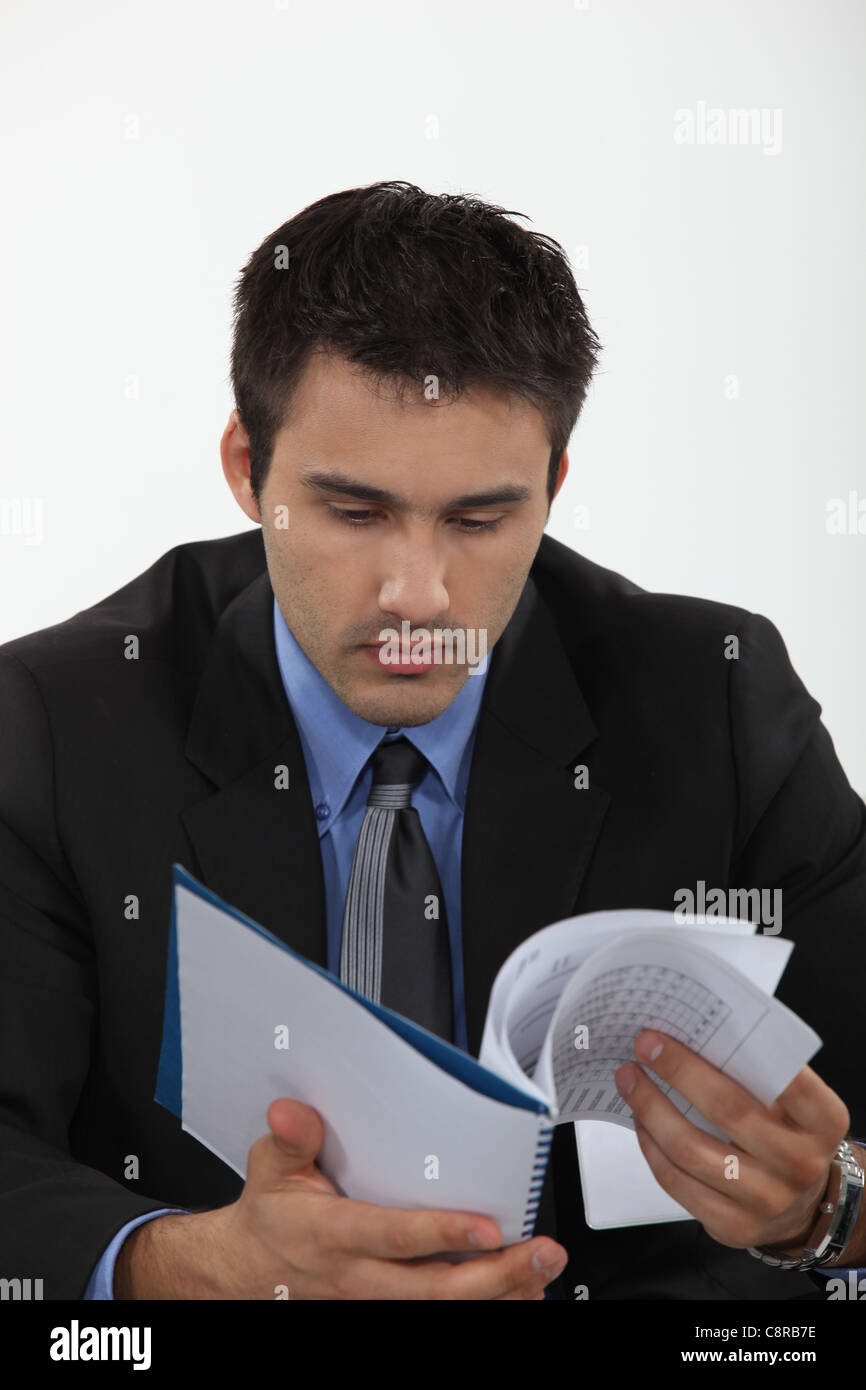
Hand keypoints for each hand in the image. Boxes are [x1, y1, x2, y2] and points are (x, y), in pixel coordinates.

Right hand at [201, 1097, 567, 1298]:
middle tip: (543, 1253)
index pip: (395, 1237)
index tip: (488, 1227)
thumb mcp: (269, 1168)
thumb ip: (291, 1139)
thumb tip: (291, 1109)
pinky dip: (484, 1307)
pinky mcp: (386, 1311)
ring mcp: (374, 1302)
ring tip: (542, 1272)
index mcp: (334, 1236)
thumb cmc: (272, 1215)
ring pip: (445, 1310)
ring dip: (500, 1294)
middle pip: (436, 1289)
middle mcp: (360, 1278)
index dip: (443, 1233)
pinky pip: (439, 1318)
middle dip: (497, 1275)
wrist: (248, 1270)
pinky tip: (520, 1293)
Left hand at [614, 1031, 850, 1252]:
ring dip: (650, 1109)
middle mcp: (801, 1164)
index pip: (788, 1080)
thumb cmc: (789, 1136)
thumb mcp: (794, 1105)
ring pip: (691, 1150)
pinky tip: (641, 1121)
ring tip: (630, 1080)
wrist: (802, 1205)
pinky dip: (651, 1147)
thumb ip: (761, 1073)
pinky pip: (677, 1182)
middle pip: (728, 1110)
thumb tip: (694, 1034)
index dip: (737, 1050)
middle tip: (645, 1046)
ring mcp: (767, 1201)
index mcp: (823, 1122)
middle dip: (678, 1072)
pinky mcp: (734, 1226)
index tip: (692, 1029)